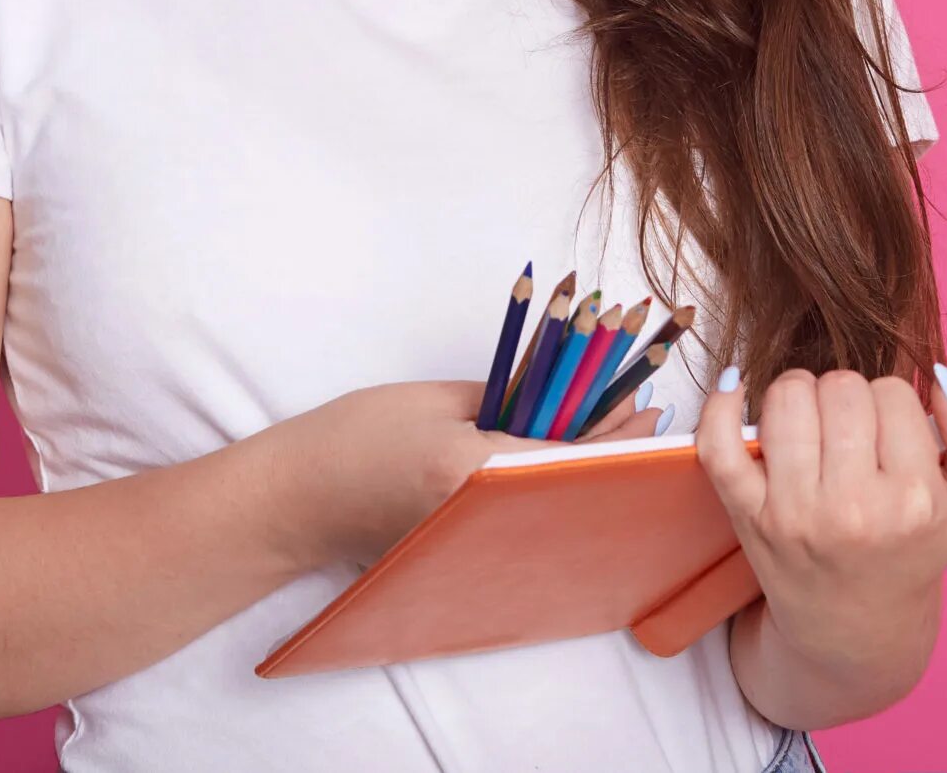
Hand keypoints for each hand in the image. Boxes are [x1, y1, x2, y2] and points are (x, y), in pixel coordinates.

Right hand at [259, 377, 666, 570]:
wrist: (298, 501)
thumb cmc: (356, 436)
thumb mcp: (438, 399)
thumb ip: (510, 394)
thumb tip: (572, 388)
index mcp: (476, 471)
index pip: (570, 452)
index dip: (618, 427)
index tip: (648, 400)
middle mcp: (485, 520)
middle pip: (575, 490)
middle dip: (614, 454)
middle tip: (646, 419)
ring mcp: (478, 548)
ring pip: (558, 513)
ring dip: (590, 478)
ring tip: (615, 441)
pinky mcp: (469, 558)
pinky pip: (531, 526)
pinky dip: (556, 498)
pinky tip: (567, 470)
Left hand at [693, 364, 946, 668]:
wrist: (856, 625)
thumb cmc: (912, 551)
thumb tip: (940, 376)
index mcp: (913, 502)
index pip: (893, 393)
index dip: (892, 401)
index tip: (890, 431)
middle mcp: (852, 508)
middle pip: (841, 388)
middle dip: (848, 396)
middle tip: (853, 430)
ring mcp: (793, 512)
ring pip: (788, 397)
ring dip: (800, 395)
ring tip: (813, 423)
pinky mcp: (747, 515)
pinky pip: (719, 444)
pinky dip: (720, 408)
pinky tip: (736, 389)